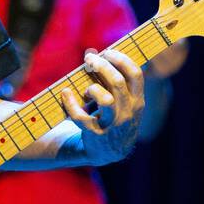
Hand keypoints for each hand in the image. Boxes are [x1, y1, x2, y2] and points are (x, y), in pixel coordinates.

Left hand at [60, 48, 144, 164]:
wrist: (111, 151)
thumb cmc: (115, 117)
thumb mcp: (124, 101)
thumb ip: (114, 80)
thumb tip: (93, 52)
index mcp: (137, 101)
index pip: (135, 74)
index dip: (121, 59)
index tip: (108, 52)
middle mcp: (128, 112)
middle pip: (117, 82)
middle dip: (101, 66)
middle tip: (89, 59)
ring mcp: (112, 125)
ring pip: (105, 100)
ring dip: (92, 88)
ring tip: (87, 88)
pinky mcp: (95, 134)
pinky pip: (81, 117)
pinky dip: (70, 103)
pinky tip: (65, 93)